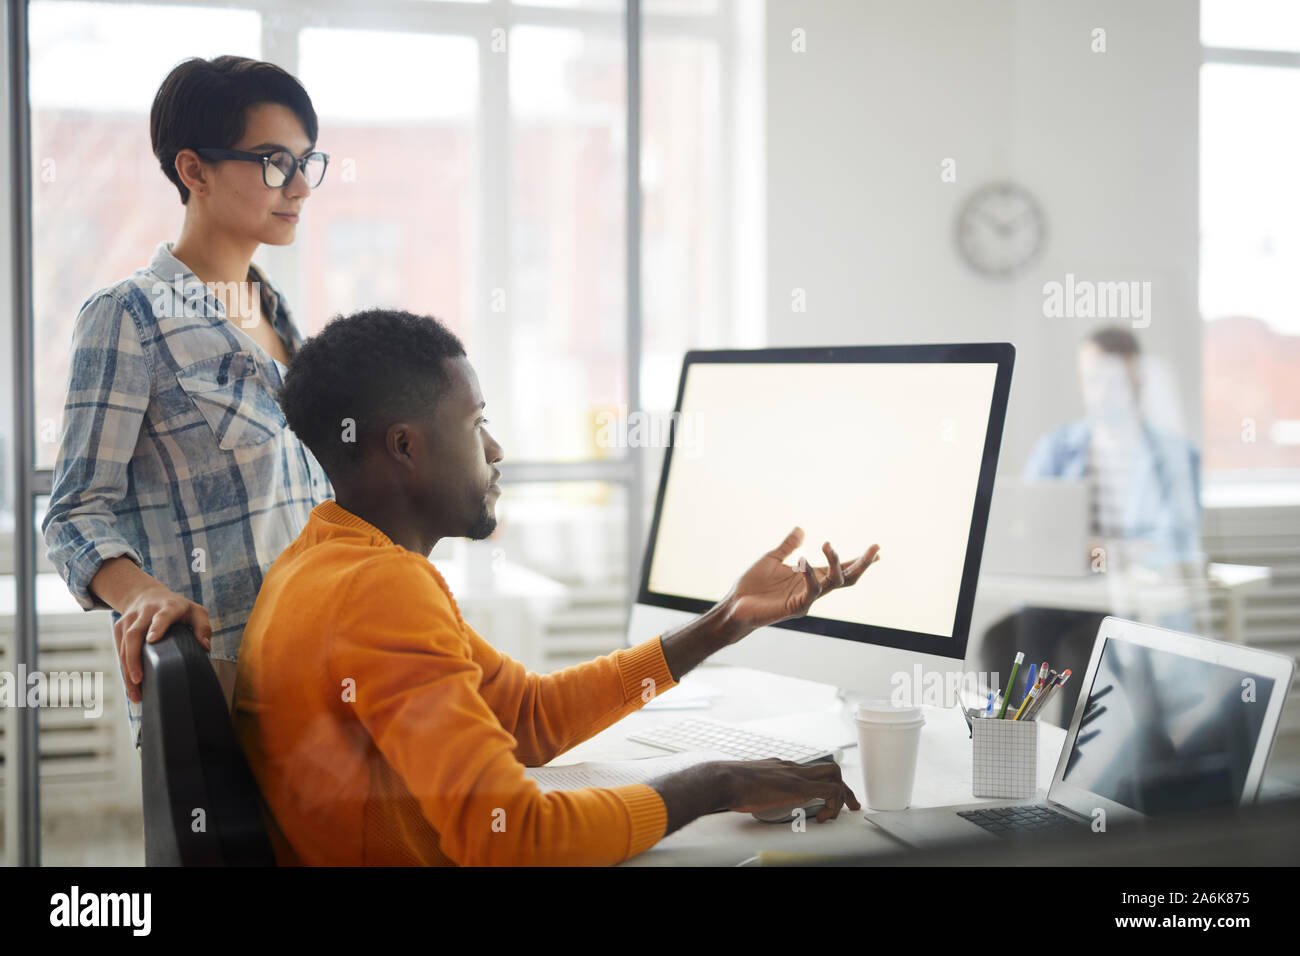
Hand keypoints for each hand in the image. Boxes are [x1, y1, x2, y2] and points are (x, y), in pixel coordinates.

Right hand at [113, 585, 211, 702]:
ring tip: (135, 693)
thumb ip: (203, 627)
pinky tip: (131, 686)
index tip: (152, 640)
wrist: (148, 594)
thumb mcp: (196, 612)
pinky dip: (124, 668)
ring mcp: (130, 619)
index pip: (162, 616)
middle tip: (139, 680)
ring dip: (127, 670)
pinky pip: (119, 649)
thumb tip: (204, 648)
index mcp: (168, 607)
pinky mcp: (119, 627)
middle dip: (134, 658)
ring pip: (123, 644)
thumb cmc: (177, 608)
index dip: (157, 627)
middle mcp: (146, 612)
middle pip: (134, 634)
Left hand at [718, 527, 879, 639]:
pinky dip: (809, 575)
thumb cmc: (753, 586)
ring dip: (835, 563)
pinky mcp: (796, 607)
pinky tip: (802, 562)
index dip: (858, 560)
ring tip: (828, 544)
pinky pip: (811, 591)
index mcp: (810, 576)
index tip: (876, 551)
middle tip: (875, 549)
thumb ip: (788, 546)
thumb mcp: (772, 559)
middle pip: (847, 577)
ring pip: (834, 583)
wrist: (736, 605)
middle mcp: (813, 588)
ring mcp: (807, 599)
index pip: (840, 568)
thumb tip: (801, 529)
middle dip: (862, 564)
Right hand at [720, 757, 860, 822]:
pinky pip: (829, 790)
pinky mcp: (799, 787)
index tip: (823, 801)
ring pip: (834, 775)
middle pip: (829, 768)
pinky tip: (822, 817)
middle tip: (850, 805)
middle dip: (844, 788)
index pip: (811, 770)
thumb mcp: (749, 785)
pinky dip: (833, 804)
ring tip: (835, 814)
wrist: (724, 779)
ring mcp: (797, 775)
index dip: (823, 785)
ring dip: (842, 795)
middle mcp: (793, 767)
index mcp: (782, 767)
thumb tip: (752, 797)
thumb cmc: (731, 784)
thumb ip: (758, 787)